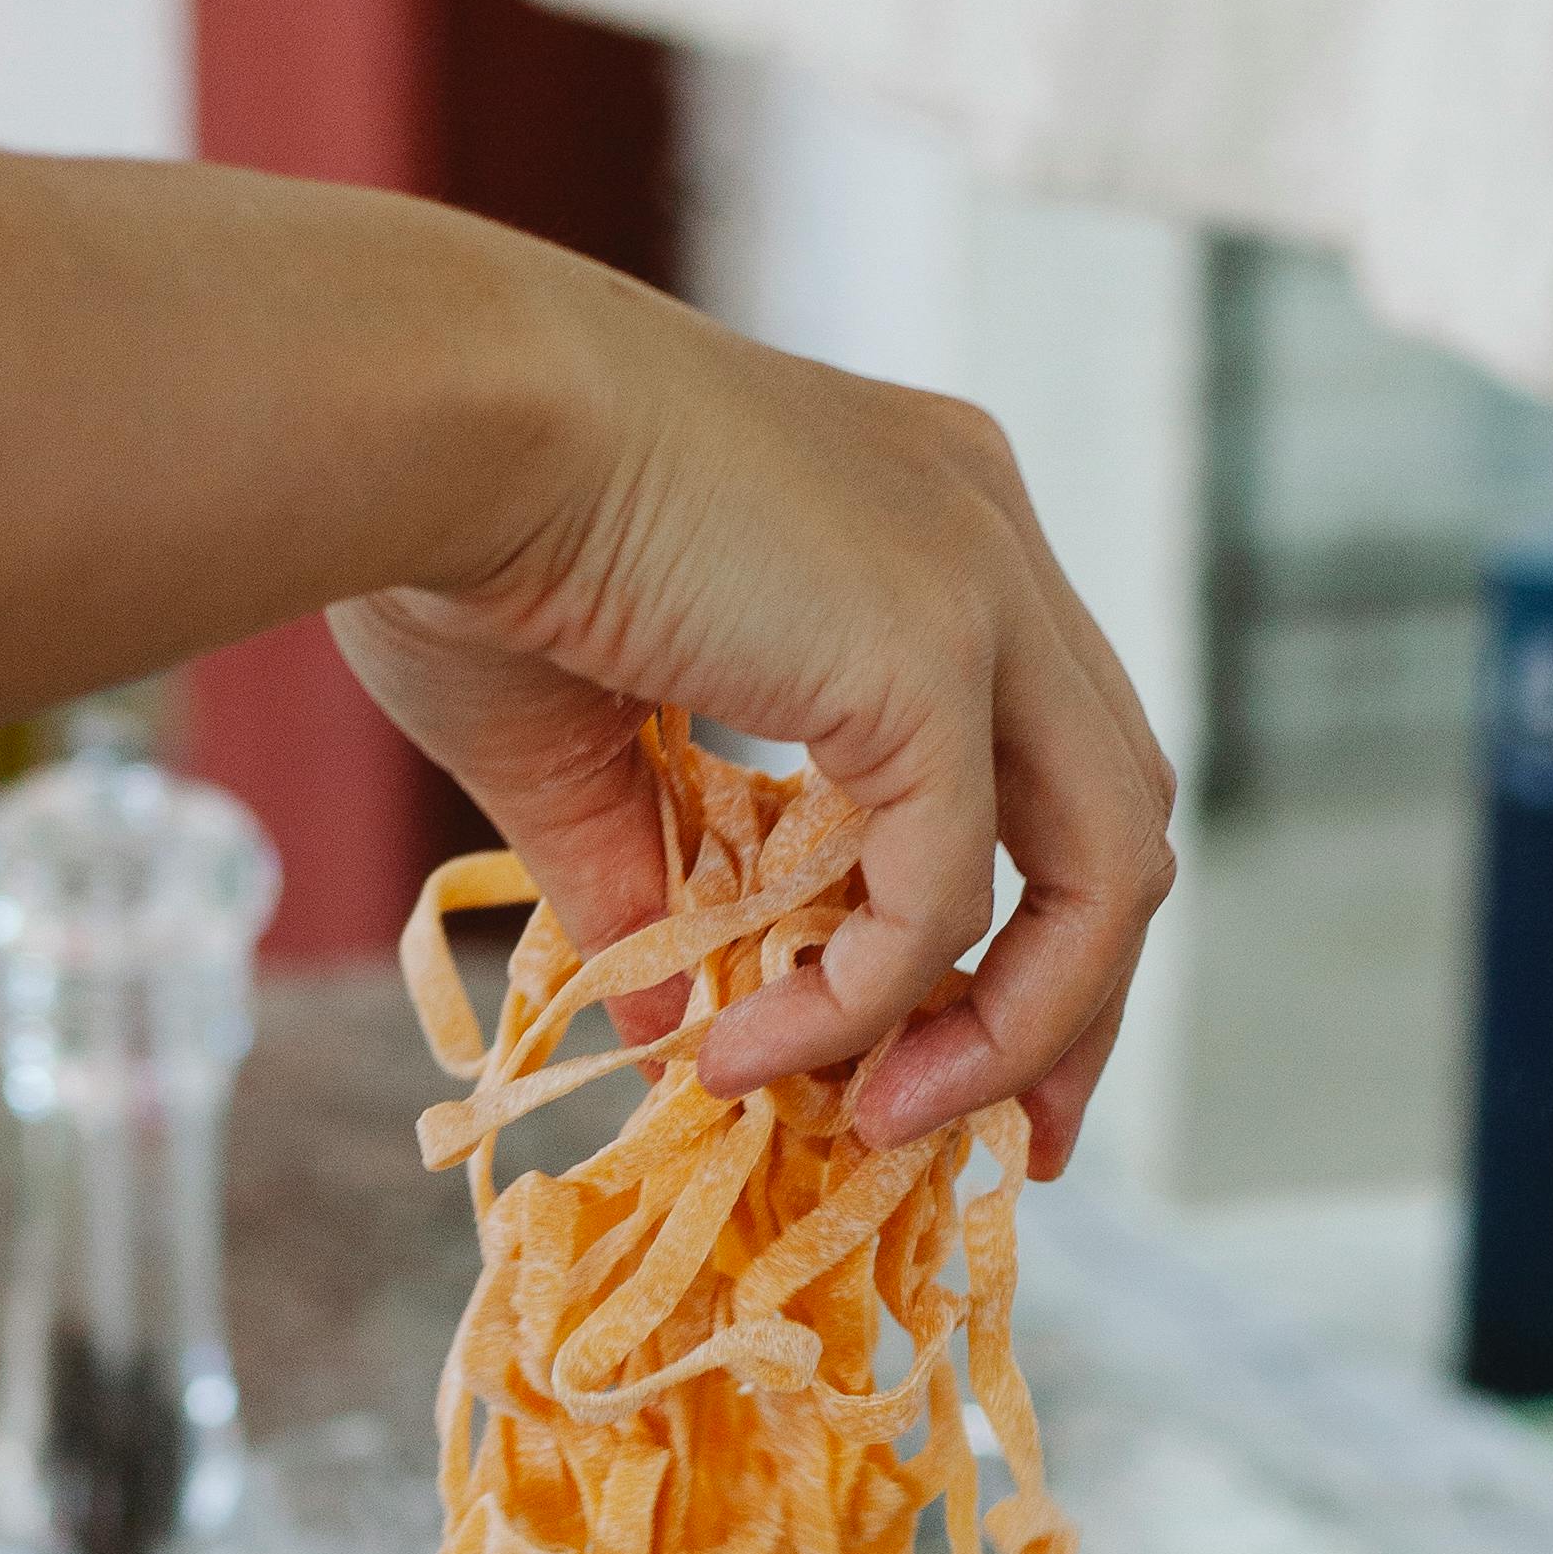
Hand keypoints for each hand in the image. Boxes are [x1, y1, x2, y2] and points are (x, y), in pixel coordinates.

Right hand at [333, 265, 1174, 1169]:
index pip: (1049, 748)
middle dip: (1079, 997)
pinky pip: (947, 890)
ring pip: (1109, 861)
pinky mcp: (931, 649)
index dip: (1031, 914)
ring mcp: (981, 584)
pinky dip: (871, 997)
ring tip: (879, 1122)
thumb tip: (678, 1024)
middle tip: (1007, 1136)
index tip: (953, 1046)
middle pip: (1123, 813)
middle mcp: (985, 535)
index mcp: (920, 524)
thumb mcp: (571, 737)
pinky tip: (759, 1044)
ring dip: (1012, 1024)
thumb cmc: (452, 533)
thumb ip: (650, 874)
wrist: (429, 417)